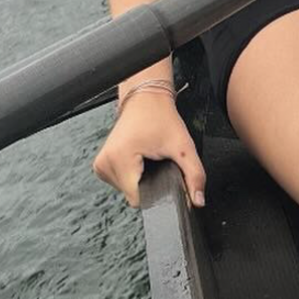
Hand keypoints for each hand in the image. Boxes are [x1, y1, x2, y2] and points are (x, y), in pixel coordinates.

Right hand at [93, 90, 206, 208]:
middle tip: (156, 160)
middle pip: (133, 194)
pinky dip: (132, 175)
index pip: (138, 198)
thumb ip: (194, 175)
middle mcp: (105, 163)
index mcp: (120, 159)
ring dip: (140, 179)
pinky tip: (139, 159)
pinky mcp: (101, 164)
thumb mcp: (183, 147)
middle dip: (149, 182)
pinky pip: (120, 182)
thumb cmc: (160, 116)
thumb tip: (198, 199)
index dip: (156, 191)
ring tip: (147, 157)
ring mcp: (101, 164)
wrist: (146, 98)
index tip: (162, 174)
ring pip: (126, 190)